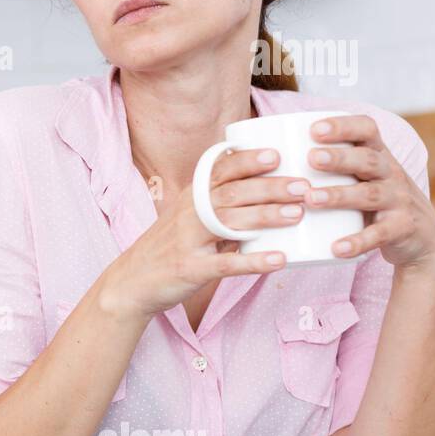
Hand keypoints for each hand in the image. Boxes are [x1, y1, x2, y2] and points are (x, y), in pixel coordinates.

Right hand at [104, 147, 308, 316]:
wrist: (131, 282)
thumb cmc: (168, 247)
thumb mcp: (188, 216)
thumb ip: (219, 202)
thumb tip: (266, 189)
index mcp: (190, 197)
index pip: (219, 170)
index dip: (247, 160)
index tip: (277, 154)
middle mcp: (189, 214)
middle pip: (231, 193)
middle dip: (269, 187)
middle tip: (303, 186)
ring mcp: (189, 241)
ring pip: (230, 223)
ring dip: (266, 216)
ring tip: (298, 213)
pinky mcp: (191, 269)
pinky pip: (226, 264)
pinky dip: (254, 261)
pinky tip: (279, 259)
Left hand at [304, 115, 434, 273]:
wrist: (422, 237)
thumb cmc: (376, 201)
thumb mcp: (362, 176)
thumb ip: (333, 165)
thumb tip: (272, 156)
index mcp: (378, 155)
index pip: (367, 130)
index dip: (343, 126)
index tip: (314, 129)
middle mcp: (391, 173)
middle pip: (367, 160)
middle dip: (339, 157)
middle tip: (311, 158)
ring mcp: (399, 200)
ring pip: (370, 194)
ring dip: (339, 196)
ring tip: (310, 198)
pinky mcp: (402, 228)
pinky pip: (379, 234)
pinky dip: (358, 241)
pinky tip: (336, 247)